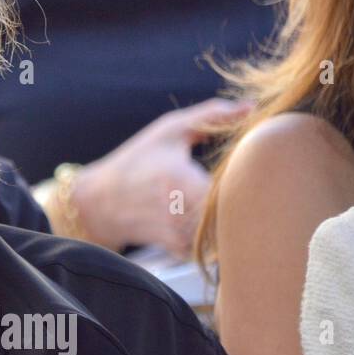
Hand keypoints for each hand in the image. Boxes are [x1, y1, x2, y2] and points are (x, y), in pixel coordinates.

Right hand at [72, 98, 252, 257]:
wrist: (99, 202)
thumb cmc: (137, 161)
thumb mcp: (169, 131)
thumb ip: (211, 115)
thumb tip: (251, 106)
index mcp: (180, 179)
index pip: (238, 185)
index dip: (252, 176)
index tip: (254, 166)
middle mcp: (179, 211)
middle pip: (238, 210)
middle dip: (247, 197)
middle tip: (250, 183)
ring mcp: (179, 233)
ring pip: (228, 227)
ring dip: (232, 215)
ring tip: (226, 197)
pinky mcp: (179, 248)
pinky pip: (213, 242)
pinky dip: (215, 230)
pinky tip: (205, 214)